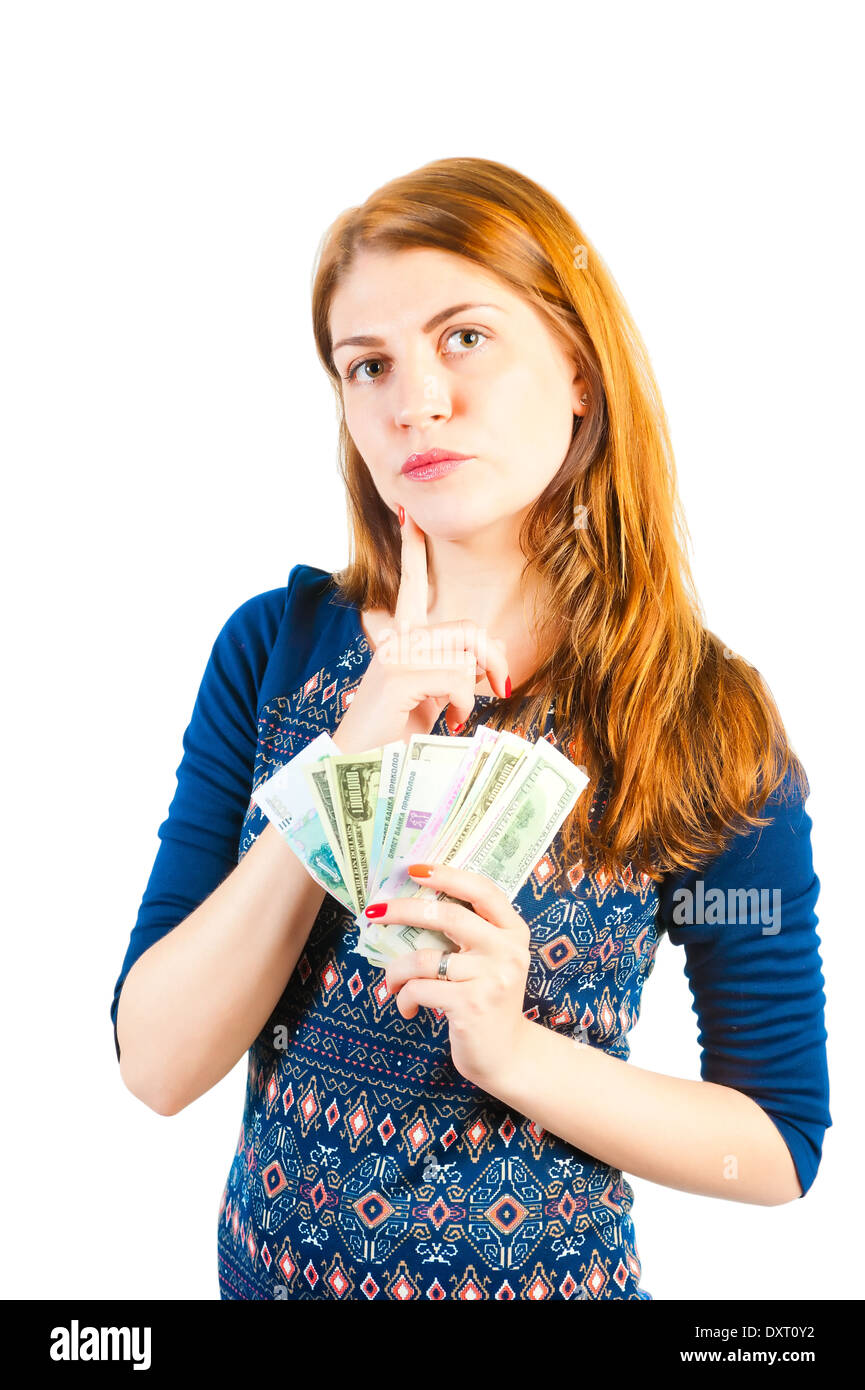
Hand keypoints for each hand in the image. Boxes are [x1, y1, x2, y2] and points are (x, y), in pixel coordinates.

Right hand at [333, 507, 510, 754]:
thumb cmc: (396, 738)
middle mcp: (394, 640)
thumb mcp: (430, 698)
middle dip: (492, 657)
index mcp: (399, 641)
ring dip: (473, 687)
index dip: (411, 549)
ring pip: (464, 653)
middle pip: (465, 628)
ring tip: (457, 713)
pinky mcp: (396, 676)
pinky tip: (450, 720)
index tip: (409, 513)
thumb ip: (451, 672)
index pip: (410, 586)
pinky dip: (463, 703)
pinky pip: (456, 677)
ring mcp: (394, 655)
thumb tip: (487, 663)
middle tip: (499, 686)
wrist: (362, 768)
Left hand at [367, 861, 531, 1090]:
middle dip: (402, 910)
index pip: (482, 891)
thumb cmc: (487, 1000)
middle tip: (374, 913)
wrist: (507, 1056)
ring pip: (423, 959)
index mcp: (513, 931)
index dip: (447, 875)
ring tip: (391, 981)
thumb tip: (412, 906)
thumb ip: (469, 934)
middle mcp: (507, 951)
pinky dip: (404, 997)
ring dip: (396, 970)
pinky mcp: (471, 1006)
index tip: (414, 870)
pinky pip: (420, 989)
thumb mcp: (489, 961)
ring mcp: (491, 979)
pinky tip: (408, 1008)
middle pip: (447, 916)